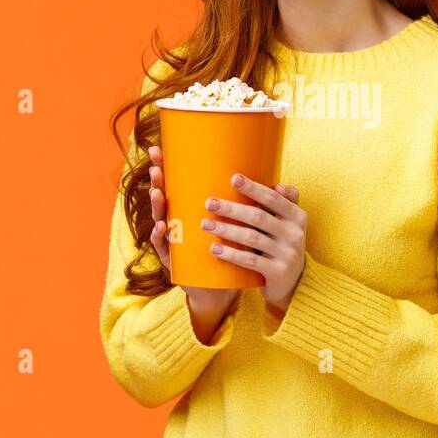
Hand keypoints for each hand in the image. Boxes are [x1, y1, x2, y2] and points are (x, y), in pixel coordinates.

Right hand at [146, 144, 237, 327]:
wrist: (221, 289)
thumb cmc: (231, 254)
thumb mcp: (241, 227)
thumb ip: (253, 205)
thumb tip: (282, 183)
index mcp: (190, 210)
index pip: (176, 183)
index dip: (166, 166)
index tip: (159, 148)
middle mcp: (178, 223)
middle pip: (164, 196)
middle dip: (158, 180)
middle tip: (155, 165)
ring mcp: (173, 241)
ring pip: (160, 219)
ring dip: (157, 205)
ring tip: (157, 192)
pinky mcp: (173, 261)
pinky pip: (163, 247)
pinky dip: (160, 237)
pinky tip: (160, 227)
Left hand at [202, 173, 305, 313]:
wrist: (295, 282)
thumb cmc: (284, 245)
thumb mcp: (290, 224)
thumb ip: (285, 204)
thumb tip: (278, 185)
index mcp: (297, 216)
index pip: (274, 199)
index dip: (254, 188)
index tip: (233, 178)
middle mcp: (295, 234)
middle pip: (259, 217)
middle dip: (232, 209)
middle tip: (209, 202)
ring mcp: (287, 254)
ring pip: (251, 239)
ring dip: (226, 230)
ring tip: (205, 224)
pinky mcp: (277, 272)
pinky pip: (250, 261)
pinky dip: (231, 254)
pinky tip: (215, 248)